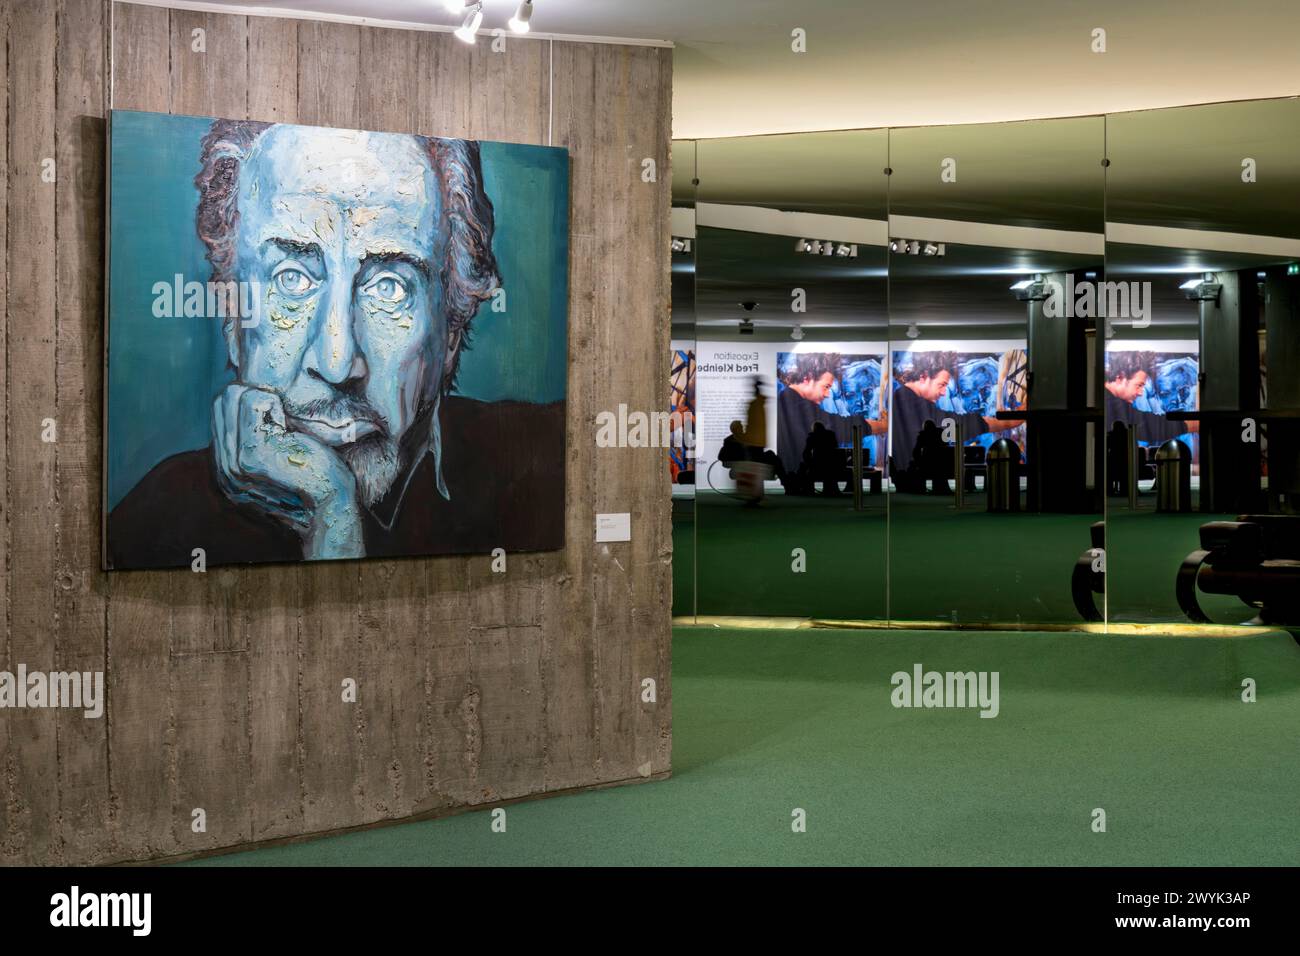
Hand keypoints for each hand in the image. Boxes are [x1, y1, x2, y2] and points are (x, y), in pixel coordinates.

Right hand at [212, 384, 363, 558]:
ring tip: (286, 427)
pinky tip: (290, 429)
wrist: (333, 502)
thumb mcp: (276, 453)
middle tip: (283, 421)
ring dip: (266, 401)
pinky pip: (252, 403)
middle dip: (255, 397)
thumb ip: (254, 434)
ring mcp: (233, 464)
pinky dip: (275, 405)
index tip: (278, 418)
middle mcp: (223, 469)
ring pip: (233, 396)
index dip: (250, 400)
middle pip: (222, 399)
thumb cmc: (314, 473)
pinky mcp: (252, 456)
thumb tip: (245, 391)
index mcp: (225, 468)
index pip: (219, 409)